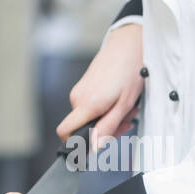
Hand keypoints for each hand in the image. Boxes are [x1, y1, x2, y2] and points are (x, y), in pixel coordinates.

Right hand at [57, 22, 143, 143]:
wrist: (129, 45)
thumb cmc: (129, 72)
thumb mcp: (124, 105)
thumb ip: (107, 128)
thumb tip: (94, 148)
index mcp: (86, 104)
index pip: (65, 131)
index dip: (75, 144)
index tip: (92, 148)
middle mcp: (78, 97)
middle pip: (82, 127)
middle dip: (104, 130)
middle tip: (126, 122)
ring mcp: (80, 90)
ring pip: (89, 116)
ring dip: (109, 118)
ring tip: (128, 107)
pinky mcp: (84, 85)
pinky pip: (90, 105)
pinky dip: (106, 107)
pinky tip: (121, 100)